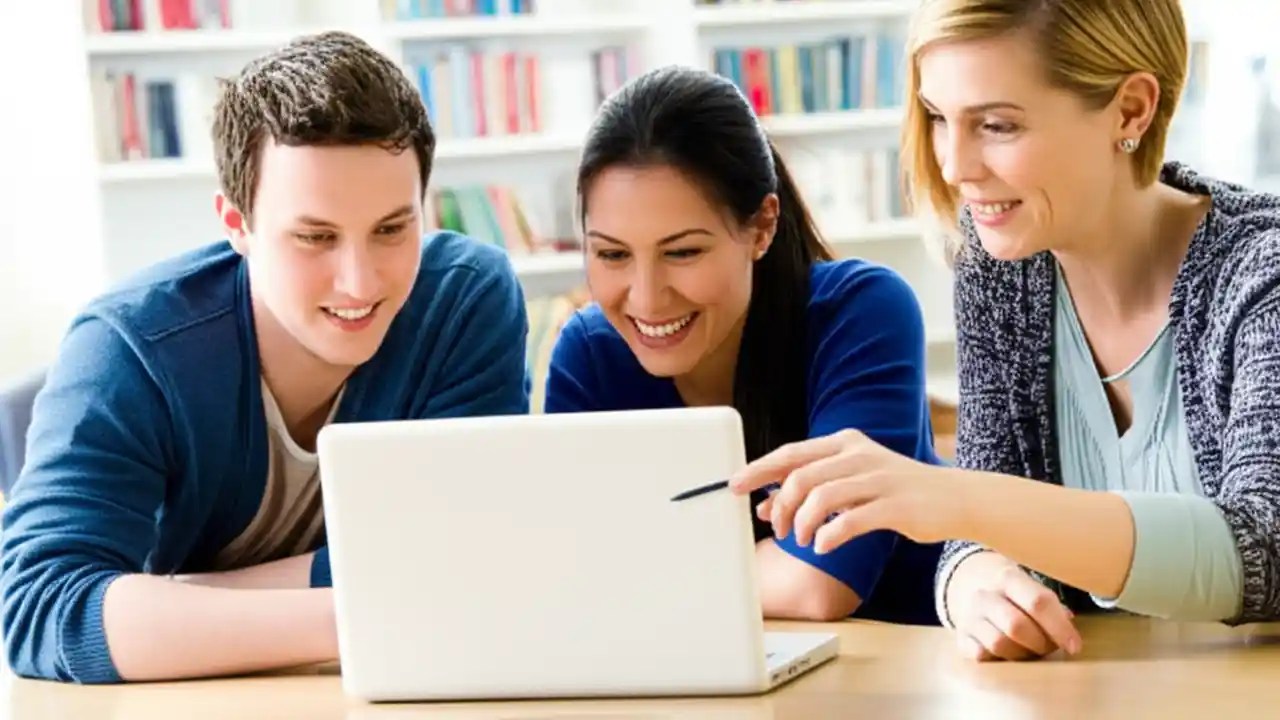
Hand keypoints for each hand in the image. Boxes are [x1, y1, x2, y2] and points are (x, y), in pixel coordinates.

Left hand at [729, 429, 963, 551]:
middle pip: (801, 476)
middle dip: (781, 505)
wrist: (953, 499)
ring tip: (804, 540)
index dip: (759, 469)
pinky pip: (849, 521)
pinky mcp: (894, 506)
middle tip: (779, 528)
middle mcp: (859, 455)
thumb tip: (766, 507)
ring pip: (821, 497)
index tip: (734, 485)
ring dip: (803, 524)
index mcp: (845, 442)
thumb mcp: (852, 483)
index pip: (791, 453)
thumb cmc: (896, 492)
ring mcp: (878, 479)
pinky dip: (828, 536)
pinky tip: (823, 546)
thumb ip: (812, 489)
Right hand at [947, 551, 1081, 660]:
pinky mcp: (961, 637)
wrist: (965, 581)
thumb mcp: (1028, 585)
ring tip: (1031, 649)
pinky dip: (999, 659)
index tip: (1074, 645)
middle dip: (1041, 643)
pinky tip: (1009, 652)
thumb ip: (1048, 604)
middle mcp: (985, 596)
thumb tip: (1068, 624)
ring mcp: (969, 617)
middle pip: (1017, 626)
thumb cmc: (1008, 589)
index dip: (1060, 627)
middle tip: (1051, 647)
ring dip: (1022, 654)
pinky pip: (981, 655)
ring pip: (999, 644)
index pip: (1038, 602)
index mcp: (1008, 577)